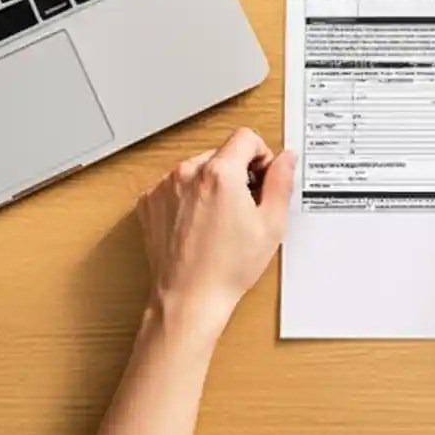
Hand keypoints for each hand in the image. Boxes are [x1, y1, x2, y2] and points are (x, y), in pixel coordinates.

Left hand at [133, 127, 296, 335]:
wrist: (189, 297)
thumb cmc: (227, 268)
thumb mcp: (271, 224)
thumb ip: (282, 182)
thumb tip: (286, 159)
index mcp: (220, 173)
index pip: (246, 137)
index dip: (261, 155)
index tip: (261, 176)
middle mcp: (187, 173)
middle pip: (221, 153)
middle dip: (237, 172)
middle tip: (245, 206)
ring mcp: (164, 187)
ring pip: (198, 169)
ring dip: (212, 184)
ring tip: (221, 220)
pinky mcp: (149, 203)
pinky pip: (176, 186)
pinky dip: (188, 198)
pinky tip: (199, 225)